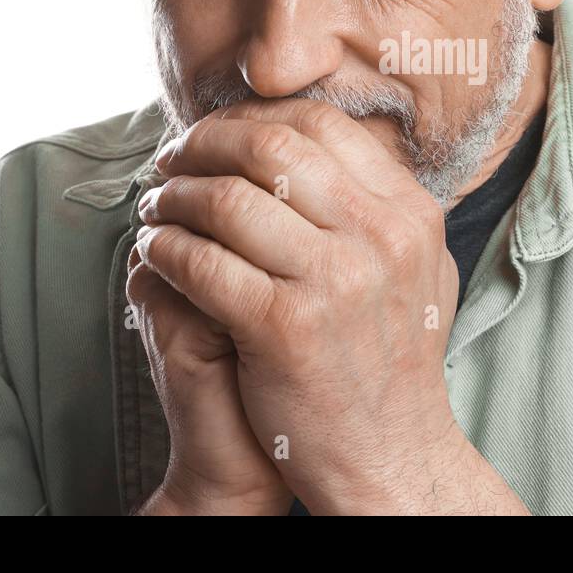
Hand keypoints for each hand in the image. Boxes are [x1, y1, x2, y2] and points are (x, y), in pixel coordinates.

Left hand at [135, 98, 524, 513]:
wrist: (392, 455)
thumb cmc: (393, 361)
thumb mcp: (418, 268)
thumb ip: (379, 206)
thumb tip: (317, 143)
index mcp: (409, 212)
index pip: (320, 123)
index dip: (254, 117)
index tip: (218, 135)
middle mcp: (378, 236)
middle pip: (269, 146)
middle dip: (203, 145)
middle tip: (171, 162)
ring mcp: (334, 282)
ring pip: (225, 200)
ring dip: (174, 197)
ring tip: (156, 208)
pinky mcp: (283, 328)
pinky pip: (201, 262)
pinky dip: (165, 248)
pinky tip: (155, 252)